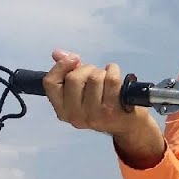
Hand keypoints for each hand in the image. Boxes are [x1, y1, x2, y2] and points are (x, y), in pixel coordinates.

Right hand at [44, 49, 164, 167]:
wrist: (128, 125)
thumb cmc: (102, 103)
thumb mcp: (81, 91)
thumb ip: (67, 72)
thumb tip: (57, 53)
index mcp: (62, 111)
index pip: (50, 83)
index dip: (61, 66)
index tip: (74, 59)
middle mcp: (75, 116)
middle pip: (74, 78)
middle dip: (86, 69)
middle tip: (95, 74)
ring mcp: (94, 115)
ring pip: (94, 77)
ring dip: (102, 72)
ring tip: (106, 80)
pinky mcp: (113, 110)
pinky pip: (111, 79)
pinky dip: (114, 71)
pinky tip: (116, 76)